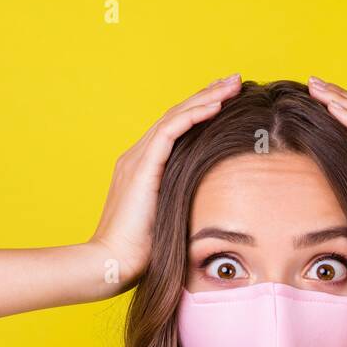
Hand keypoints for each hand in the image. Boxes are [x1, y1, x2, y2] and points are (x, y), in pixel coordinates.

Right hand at [88, 74, 241, 295]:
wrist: (112, 264)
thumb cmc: (141, 256)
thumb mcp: (170, 223)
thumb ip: (185, 207)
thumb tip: (215, 211)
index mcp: (143, 170)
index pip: (175, 130)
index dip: (200, 111)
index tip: (227, 100)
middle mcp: (137, 158)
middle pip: (176, 115)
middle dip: (207, 95)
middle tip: (235, 81)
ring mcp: (136, 160)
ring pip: (175, 116)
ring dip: (206, 98)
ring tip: (233, 85)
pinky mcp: (141, 167)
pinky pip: (169, 131)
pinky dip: (193, 115)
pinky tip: (216, 105)